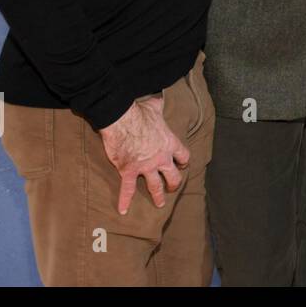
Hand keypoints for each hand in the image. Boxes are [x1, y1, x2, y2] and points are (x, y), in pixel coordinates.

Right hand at [99, 96, 189, 214]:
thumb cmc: (139, 113)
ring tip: (159, 205)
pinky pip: (127, 190)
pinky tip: (123, 210)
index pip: (183, 156)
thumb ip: (159, 105)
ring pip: (155, 186)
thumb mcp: (155, 107)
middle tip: (172, 188)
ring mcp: (145, 167)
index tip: (182, 165)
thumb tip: (160, 96)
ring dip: (158, 196)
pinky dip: (125, 200)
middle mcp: (161, 158)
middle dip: (174, 183)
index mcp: (169, 143)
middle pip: (173, 176)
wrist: (121, 119)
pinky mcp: (129, 171)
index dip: (183, 162)